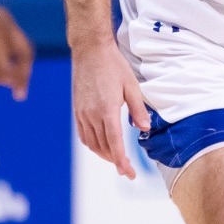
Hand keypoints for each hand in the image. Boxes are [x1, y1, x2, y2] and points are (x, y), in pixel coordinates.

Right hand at [73, 38, 148, 179]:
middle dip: (115, 161)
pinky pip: (84, 135)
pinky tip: (102, 145)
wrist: (90, 50)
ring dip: (104, 154)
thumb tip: (145, 129)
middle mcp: (92, 114)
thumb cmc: (113, 65)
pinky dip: (93, 145)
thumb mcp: (131, 85)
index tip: (128, 173)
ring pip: (92, 143)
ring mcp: (82, 113)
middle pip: (103, 147)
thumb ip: (138, 109)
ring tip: (117, 159)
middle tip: (127, 169)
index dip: (121, 161)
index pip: (114, 143)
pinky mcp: (78, 110)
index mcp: (107, 109)